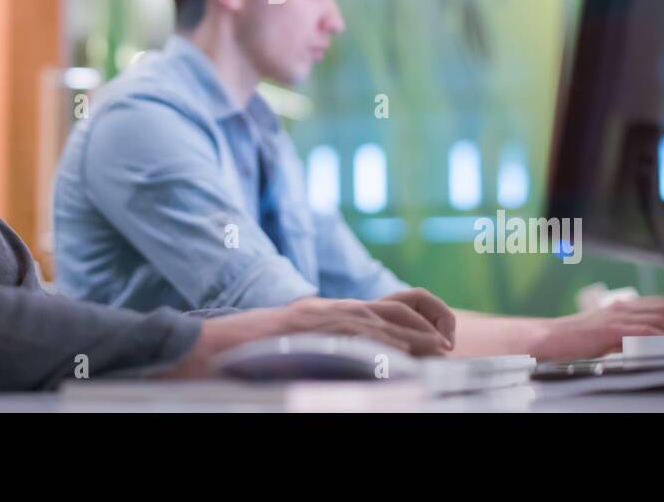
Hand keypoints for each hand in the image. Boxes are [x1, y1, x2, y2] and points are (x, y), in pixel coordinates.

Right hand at [163, 295, 451, 378]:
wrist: (216, 347)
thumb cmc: (256, 349)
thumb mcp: (301, 336)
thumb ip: (331, 338)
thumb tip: (365, 358)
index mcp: (333, 309)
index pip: (391, 303)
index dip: (422, 316)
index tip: (440, 336)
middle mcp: (335, 310)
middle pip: (398, 309)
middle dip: (429, 326)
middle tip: (447, 346)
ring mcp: (326, 321)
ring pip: (388, 323)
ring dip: (419, 338)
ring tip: (439, 352)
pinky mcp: (318, 335)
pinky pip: (364, 339)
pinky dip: (389, 348)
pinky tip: (405, 360)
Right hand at [533, 297, 663, 361]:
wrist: (551, 338)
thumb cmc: (573, 340)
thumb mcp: (603, 335)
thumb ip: (624, 337)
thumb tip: (648, 349)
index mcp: (620, 306)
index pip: (659, 304)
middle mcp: (621, 306)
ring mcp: (617, 315)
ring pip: (659, 320)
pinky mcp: (612, 328)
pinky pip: (645, 331)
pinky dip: (662, 339)